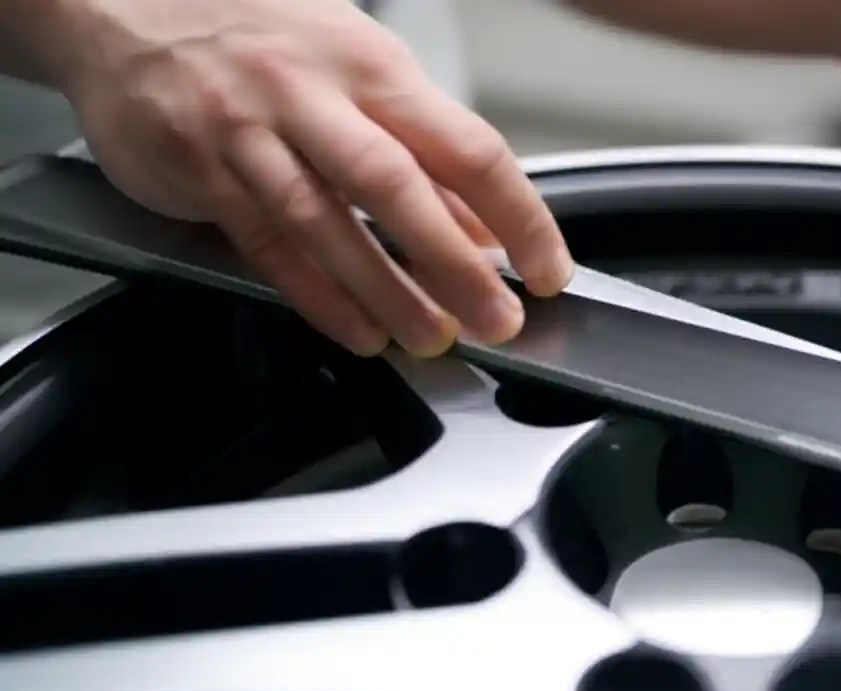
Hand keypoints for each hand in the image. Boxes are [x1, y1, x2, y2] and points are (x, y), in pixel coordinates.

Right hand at [49, 0, 573, 356]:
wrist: (124, 0)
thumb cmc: (260, 33)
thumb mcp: (358, 67)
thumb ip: (421, 150)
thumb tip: (483, 227)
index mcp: (373, 68)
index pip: (468, 147)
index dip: (519, 216)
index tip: (546, 267)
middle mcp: (314, 95)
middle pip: (399, 189)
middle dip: (458, 266)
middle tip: (499, 319)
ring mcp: (251, 132)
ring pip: (328, 226)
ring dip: (388, 293)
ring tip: (431, 337)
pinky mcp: (200, 170)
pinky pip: (268, 246)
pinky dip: (318, 296)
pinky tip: (357, 329)